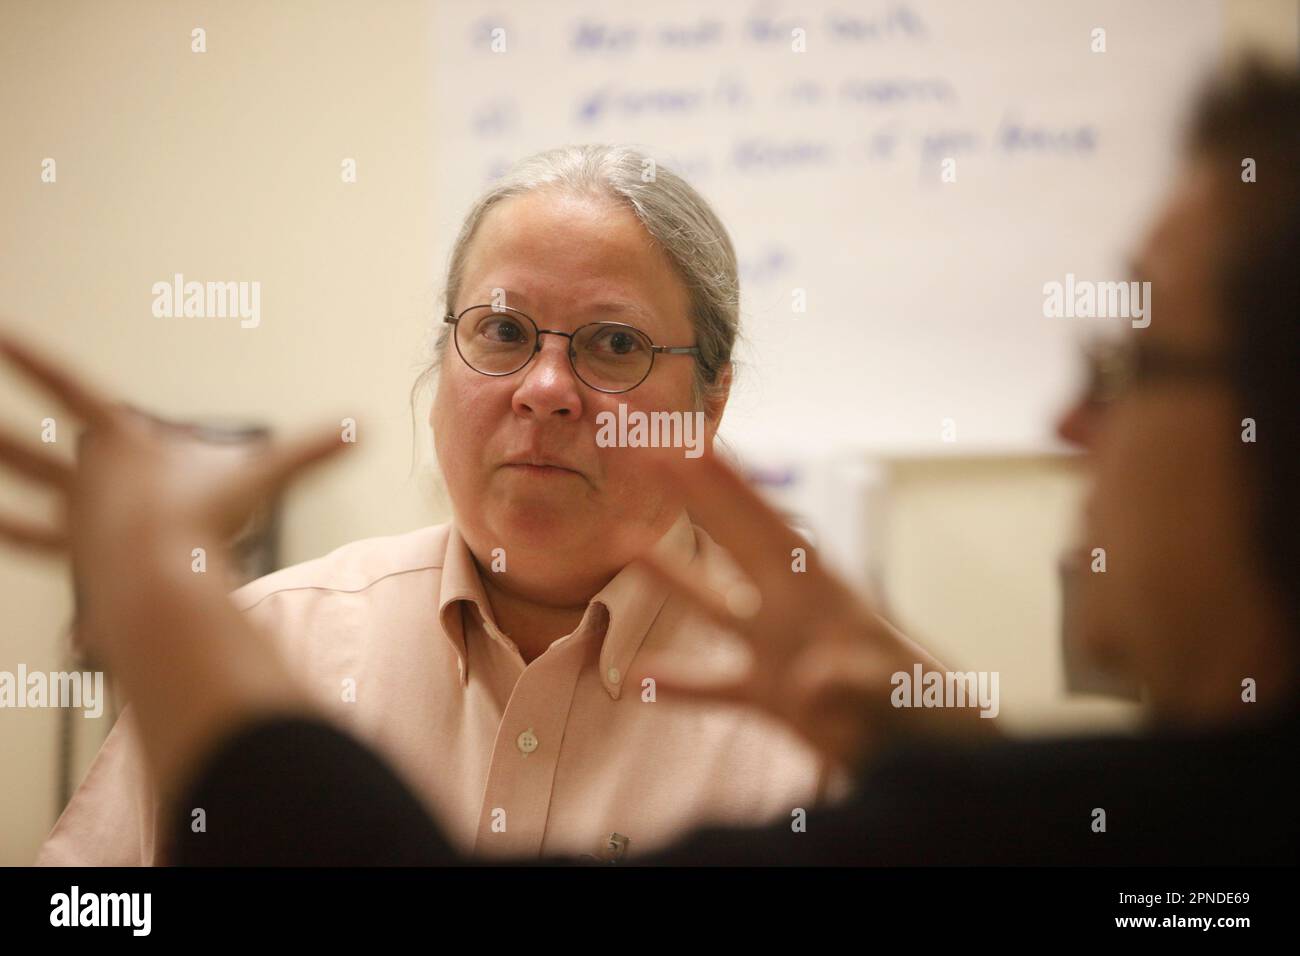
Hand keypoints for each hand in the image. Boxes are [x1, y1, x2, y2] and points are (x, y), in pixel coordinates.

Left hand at [0, 328, 347, 800]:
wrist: (164, 577)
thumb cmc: (206, 516)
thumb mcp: (262, 475)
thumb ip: (310, 451)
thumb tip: (364, 428)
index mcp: (124, 441)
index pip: (71, 388)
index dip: (35, 362)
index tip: (0, 336)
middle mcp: (89, 474)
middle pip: (29, 445)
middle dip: (1, 427)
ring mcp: (77, 516)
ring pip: (24, 488)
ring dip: (2, 469)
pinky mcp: (77, 553)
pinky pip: (38, 540)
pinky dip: (20, 532)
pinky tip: (0, 524)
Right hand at [630, 449, 991, 774]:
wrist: (921, 749)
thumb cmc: (913, 706)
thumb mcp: (881, 687)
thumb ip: (846, 679)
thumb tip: (808, 681)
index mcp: (821, 588)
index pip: (765, 524)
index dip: (730, 485)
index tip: (694, 446)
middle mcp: (792, 607)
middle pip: (735, 541)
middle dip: (699, 497)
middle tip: (656, 455)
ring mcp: (778, 648)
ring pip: (715, 606)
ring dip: (673, 578)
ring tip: (627, 544)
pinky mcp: (771, 695)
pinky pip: (715, 684)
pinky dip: (679, 683)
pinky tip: (637, 681)